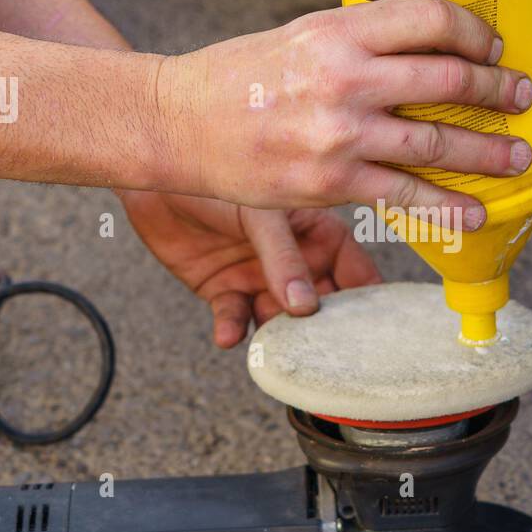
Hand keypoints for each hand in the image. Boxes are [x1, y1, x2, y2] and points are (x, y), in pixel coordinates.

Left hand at [117, 189, 380, 347]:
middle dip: (324, 328)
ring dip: (279, 335)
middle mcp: (294, 262)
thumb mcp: (261, 216)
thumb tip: (305, 307)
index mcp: (317, 234)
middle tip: (327, 351)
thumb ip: (283, 260)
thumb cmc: (219, 180)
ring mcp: (260, 279)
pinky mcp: (225, 293)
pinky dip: (233, 330)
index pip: (353, 270)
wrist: (157, 182)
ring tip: (275, 347)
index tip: (375, 329)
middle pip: (321, 304)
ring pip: (280, 320)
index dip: (367, 299)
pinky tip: (228, 335)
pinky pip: (236, 319)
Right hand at [158, 0, 531, 229]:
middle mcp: (344, 78)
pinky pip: (403, 195)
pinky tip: (473, 213)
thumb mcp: (298, 35)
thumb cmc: (236, 76)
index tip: (492, 47)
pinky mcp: (331, 182)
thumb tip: (421, 48)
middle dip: (495, 90)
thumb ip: (358, 41)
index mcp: (338, 31)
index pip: (430, 20)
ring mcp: (340, 134)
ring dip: (486, 152)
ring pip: (435, 141)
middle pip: (446, 78)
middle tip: (521, 98)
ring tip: (517, 158)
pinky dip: (445, 206)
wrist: (178, 124)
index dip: (474, 33)